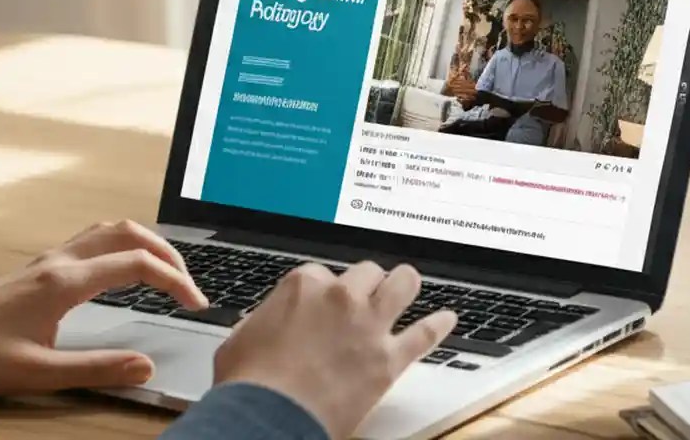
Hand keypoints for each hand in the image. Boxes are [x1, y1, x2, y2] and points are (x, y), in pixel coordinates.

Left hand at [0, 221, 206, 395]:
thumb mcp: (39, 373)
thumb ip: (96, 370)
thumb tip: (144, 366)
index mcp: (63, 282)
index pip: (137, 265)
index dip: (175, 281)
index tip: (195, 304)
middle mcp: (59, 262)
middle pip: (128, 232)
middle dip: (168, 253)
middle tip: (189, 285)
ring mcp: (49, 261)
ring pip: (110, 229)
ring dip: (145, 243)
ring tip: (166, 272)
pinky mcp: (41, 268)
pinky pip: (93, 240)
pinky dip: (122, 246)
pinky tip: (124, 273)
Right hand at [214, 262, 455, 438]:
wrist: (268, 417)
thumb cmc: (250, 383)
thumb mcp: (242, 338)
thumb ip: (263, 321)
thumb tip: (265, 325)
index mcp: (304, 286)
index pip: (323, 274)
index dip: (324, 290)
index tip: (324, 303)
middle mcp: (341, 297)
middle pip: (366, 272)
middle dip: (364, 283)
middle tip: (364, 295)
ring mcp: (368, 325)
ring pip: (403, 285)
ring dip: (405, 284)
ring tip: (408, 285)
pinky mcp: (388, 359)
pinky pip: (425, 334)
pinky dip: (439, 325)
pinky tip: (447, 319)